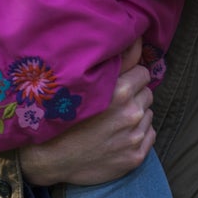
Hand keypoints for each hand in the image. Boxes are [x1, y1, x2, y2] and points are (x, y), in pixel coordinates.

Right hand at [19, 41, 154, 186]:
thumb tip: (139, 38)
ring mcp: (134, 137)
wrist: (47, 160)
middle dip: (135, 96)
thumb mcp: (86, 83)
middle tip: (113, 104)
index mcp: (121, 92)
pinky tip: (117, 136)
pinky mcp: (136, 157)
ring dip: (136, 115)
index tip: (117, 85)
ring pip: (148, 114)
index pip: (144, 73)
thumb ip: (119, 60)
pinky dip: (138, 134)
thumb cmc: (64, 116)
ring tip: (113, 121)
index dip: (131, 77)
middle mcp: (131, 114)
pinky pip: (149, 135)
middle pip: (147, 93)